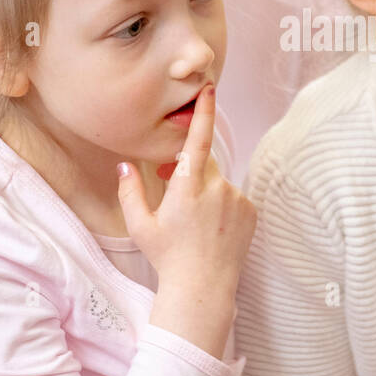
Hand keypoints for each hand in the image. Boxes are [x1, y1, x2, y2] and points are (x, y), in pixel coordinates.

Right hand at [115, 83, 255, 290]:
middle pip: (203, 164)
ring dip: (207, 193)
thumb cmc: (168, 258)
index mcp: (188, 187)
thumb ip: (130, 192)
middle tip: (177, 197)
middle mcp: (216, 187)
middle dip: (190, 173)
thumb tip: (124, 166)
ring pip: (218, 182)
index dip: (203, 112)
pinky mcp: (250, 210)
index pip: (197, 140)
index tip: (209, 87)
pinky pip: (233, 197)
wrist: (203, 288)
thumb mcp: (141, 226)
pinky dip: (223, 206)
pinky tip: (213, 230)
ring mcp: (237, 199)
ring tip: (196, 225)